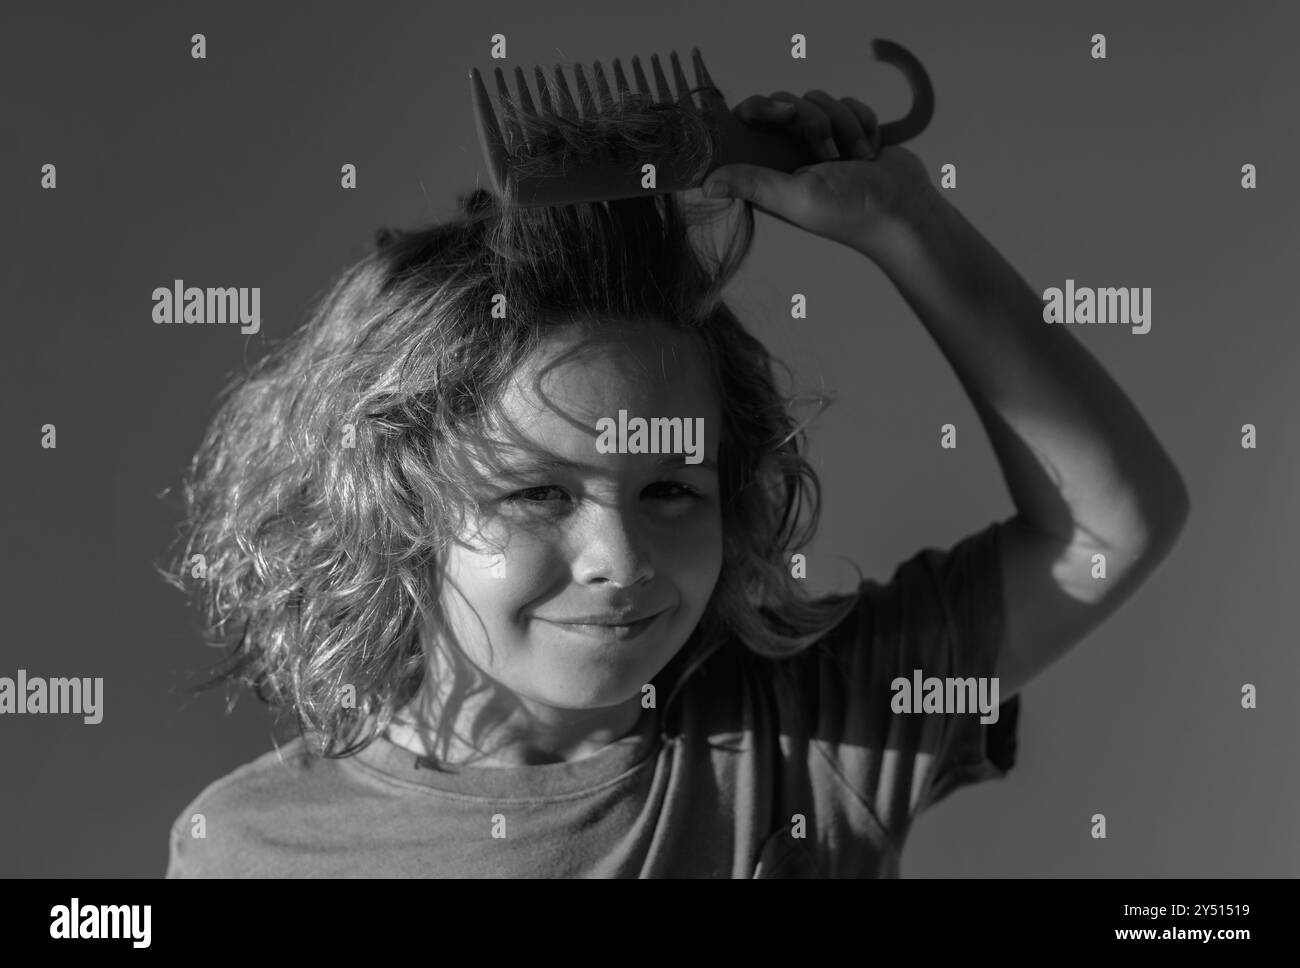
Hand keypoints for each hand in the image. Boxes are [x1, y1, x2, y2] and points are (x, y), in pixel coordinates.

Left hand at [701, 90, 940, 257]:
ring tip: (856, 160)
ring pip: (819, 99)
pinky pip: (848, 102)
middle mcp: (790, 154)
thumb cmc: (851, 211)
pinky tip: (870, 150)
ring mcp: (820, 141)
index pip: (747, 122)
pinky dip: (862, 122)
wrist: (906, 208)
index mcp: (769, 171)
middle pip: (785, 102)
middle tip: (830, 154)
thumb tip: (705, 187)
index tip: (783, 115)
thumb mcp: (796, 197)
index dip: (761, 109)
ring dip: (844, 125)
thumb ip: (753, 183)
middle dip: (814, 121)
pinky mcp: (848, 131)